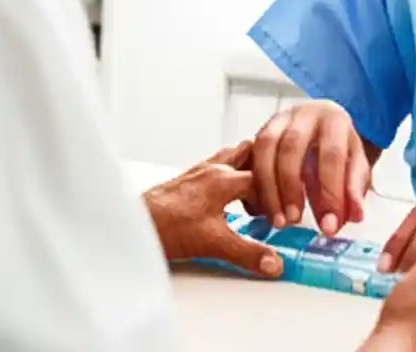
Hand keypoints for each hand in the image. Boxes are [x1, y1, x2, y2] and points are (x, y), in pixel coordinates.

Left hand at [143, 141, 283, 277]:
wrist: (131, 225)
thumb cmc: (167, 228)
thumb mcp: (214, 244)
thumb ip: (248, 253)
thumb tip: (274, 263)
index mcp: (224, 179)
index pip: (265, 178)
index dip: (279, 197)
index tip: (284, 214)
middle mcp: (213, 169)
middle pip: (251, 153)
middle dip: (267, 172)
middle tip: (274, 195)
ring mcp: (198, 172)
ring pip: (232, 156)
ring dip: (247, 171)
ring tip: (253, 198)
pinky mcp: (186, 180)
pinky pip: (216, 168)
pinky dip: (228, 178)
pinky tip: (225, 201)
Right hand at [251, 100, 371, 235]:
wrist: (320, 123)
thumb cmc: (338, 146)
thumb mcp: (355, 165)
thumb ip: (354, 189)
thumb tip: (355, 215)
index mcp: (334, 121)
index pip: (332, 155)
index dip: (330, 192)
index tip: (328, 225)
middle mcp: (304, 115)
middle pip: (292, 147)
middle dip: (290, 187)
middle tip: (294, 221)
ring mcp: (278, 120)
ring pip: (264, 149)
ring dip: (268, 188)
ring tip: (277, 220)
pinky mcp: (260, 131)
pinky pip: (249, 156)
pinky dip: (254, 184)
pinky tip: (263, 209)